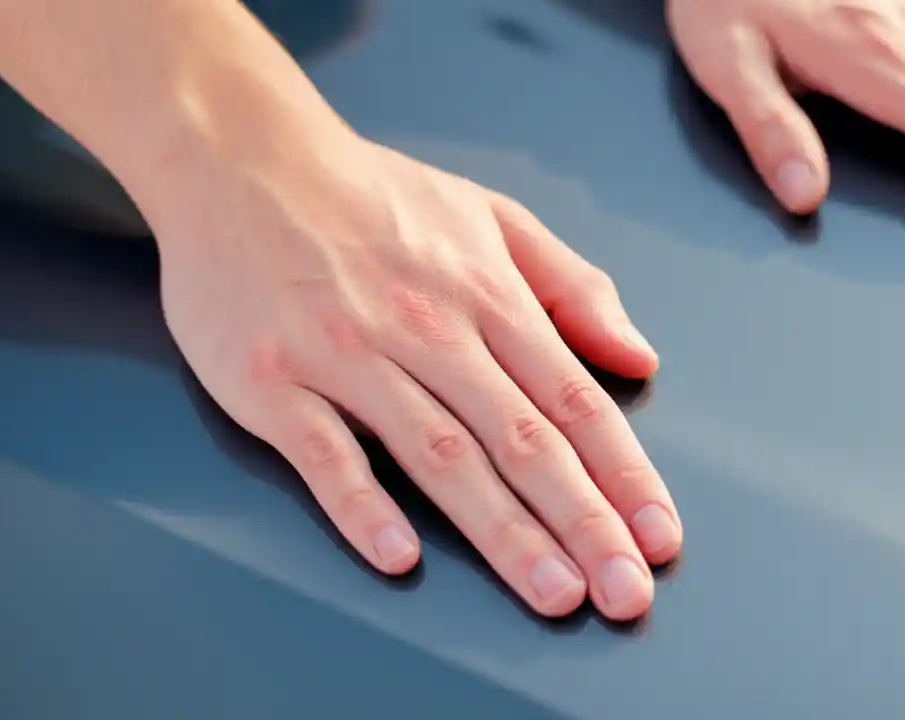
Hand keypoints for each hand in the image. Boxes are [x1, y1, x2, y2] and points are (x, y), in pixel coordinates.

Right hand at [149, 133, 681, 619]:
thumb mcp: (493, 217)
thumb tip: (638, 355)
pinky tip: (402, 557)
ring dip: (502, 530)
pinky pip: (324, 453)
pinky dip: (363, 504)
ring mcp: (348, 357)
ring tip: (552, 592)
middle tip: (626, 594)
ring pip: (440, 455)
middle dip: (582, 522)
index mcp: (487, 297)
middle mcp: (428, 330)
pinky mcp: (273, 381)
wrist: (244, 159)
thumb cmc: (377, 197)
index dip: (623, 475)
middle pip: (521, 441)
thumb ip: (572, 288)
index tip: (659, 539)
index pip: (573, 401)